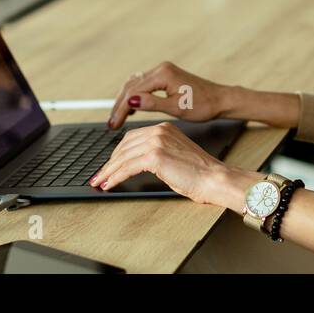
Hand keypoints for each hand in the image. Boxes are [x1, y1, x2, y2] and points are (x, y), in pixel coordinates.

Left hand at [88, 121, 258, 208]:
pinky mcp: (155, 156)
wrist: (214, 178)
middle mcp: (159, 131)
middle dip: (109, 162)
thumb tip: (134, 163)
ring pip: (123, 157)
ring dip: (109, 171)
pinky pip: (127, 167)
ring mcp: (157, 141)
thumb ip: (156, 153)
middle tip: (99, 175)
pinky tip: (110, 184)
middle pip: (124, 146)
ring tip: (100, 182)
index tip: (109, 164)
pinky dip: (115, 177)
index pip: (132, 137)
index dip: (117, 153)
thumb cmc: (199, 173)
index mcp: (164, 128)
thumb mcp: (174, 156)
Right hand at [107, 61, 232, 128]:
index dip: (120, 109)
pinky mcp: (165, 76)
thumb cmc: (203, 106)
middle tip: (112, 124)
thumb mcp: (177, 108)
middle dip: (119, 105)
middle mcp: (161, 69)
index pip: (133, 92)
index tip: (113, 124)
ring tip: (118, 118)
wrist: (219, 99)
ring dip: (125, 100)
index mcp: (163, 74)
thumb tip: (130, 102)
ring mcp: (163, 71)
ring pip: (135, 84)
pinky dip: (134, 95)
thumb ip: (152, 104)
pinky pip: (143, 84)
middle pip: (131, 86)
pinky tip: (131, 108)